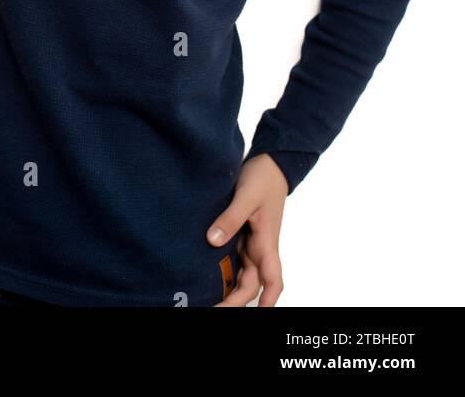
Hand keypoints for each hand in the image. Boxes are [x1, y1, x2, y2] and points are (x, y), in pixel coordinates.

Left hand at [207, 153, 287, 306]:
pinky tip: (207, 278)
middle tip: (213, 310)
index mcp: (267, 242)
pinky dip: (224, 273)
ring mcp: (251, 243)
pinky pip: (234, 260)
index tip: (261, 314)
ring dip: (229, 290)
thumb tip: (212, 240)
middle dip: (235, 301)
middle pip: (251, 285)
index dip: (269, 300)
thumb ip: (231, 218)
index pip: (273, 279)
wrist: (269, 164)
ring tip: (208, 301)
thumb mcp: (246, 196)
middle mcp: (260, 248)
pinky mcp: (241, 236)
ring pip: (242, 276)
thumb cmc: (263, 179)